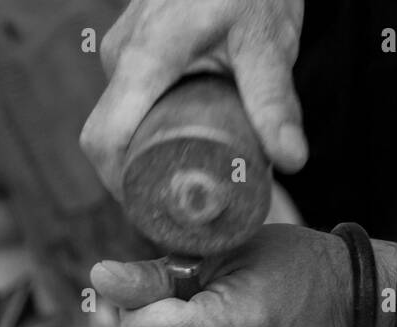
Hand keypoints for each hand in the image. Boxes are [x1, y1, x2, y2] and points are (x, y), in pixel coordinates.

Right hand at [81, 0, 306, 197]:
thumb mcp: (266, 42)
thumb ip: (274, 102)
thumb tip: (292, 161)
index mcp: (146, 57)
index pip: (104, 140)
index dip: (118, 188)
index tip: (154, 213)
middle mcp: (123, 54)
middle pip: (110, 138)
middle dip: (138, 179)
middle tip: (184, 207)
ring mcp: (124, 49)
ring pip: (122, 118)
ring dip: (149, 152)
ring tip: (193, 178)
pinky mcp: (134, 47)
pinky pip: (132, 99)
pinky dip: (152, 127)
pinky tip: (187, 143)